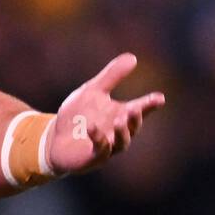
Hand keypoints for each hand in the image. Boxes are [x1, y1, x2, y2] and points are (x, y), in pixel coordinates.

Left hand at [47, 53, 164, 175]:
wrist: (54, 138)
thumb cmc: (77, 114)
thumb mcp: (93, 90)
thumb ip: (112, 76)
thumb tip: (133, 57)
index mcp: (120, 115)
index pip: (140, 109)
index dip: (150, 104)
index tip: (160, 98)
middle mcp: (118, 132)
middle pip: (133, 127)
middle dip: (136, 119)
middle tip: (136, 109)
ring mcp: (107, 146)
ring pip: (121, 142)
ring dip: (122, 132)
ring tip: (120, 120)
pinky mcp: (93, 157)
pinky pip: (100, 149)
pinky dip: (98, 139)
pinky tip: (92, 127)